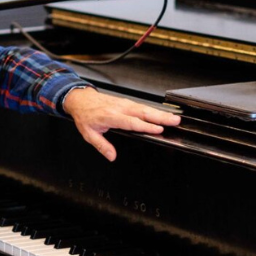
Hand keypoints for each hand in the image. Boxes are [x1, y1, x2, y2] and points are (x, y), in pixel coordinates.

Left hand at [62, 87, 180, 161]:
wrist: (81, 99)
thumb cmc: (85, 116)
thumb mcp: (88, 134)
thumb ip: (101, 145)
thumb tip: (112, 156)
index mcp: (110, 116)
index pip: (131, 122)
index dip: (146, 126)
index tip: (159, 129)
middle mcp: (119, 108)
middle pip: (143, 113)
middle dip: (160, 117)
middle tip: (175, 121)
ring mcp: (124, 104)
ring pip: (145, 108)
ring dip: (160, 113)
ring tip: (174, 118)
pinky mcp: (126, 102)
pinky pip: (142, 106)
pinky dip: (154, 110)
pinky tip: (163, 114)